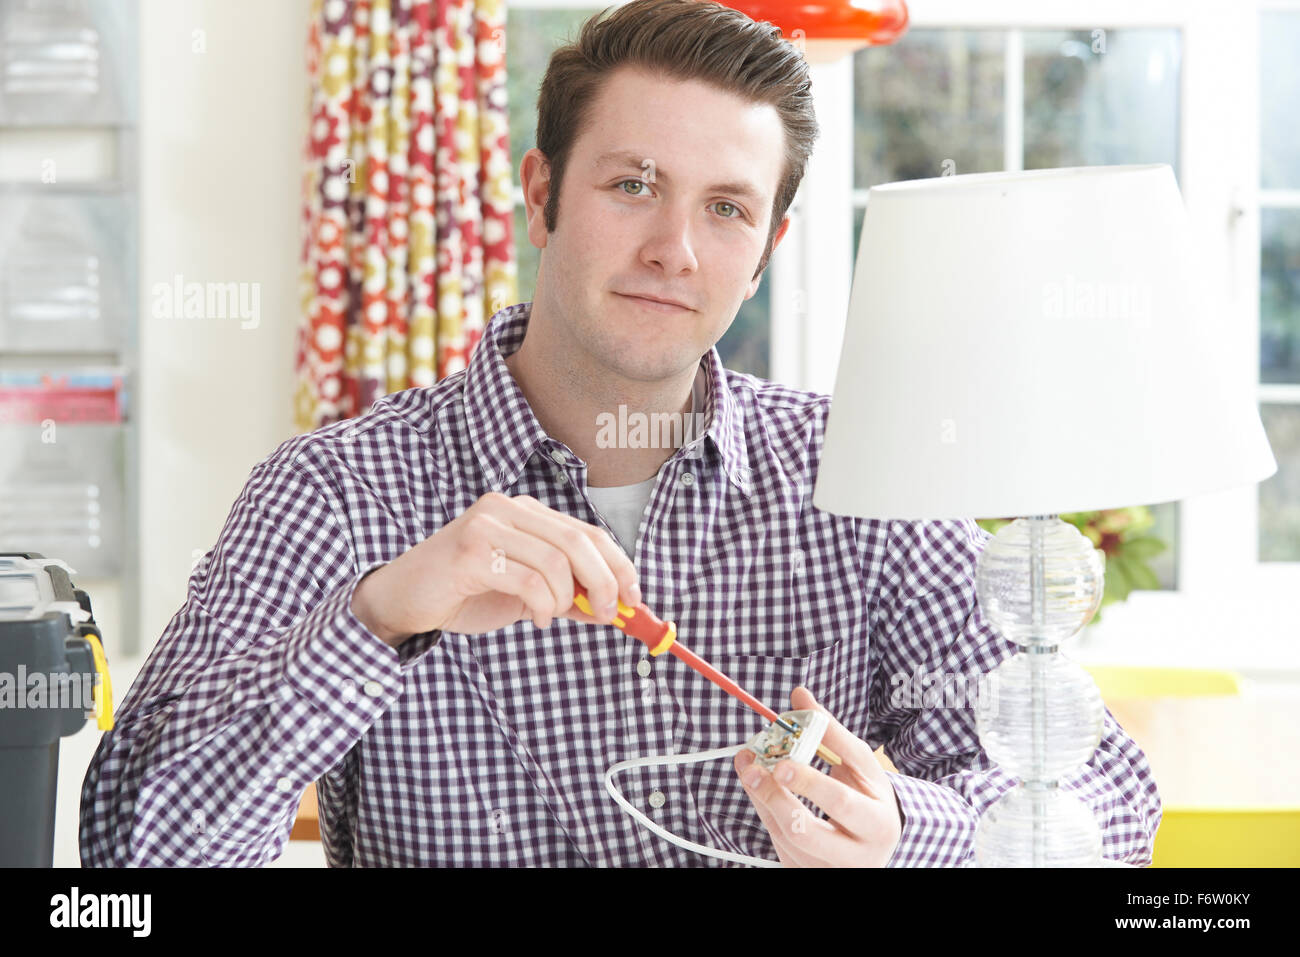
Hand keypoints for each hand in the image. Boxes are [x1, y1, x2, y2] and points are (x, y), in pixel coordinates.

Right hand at [350, 492, 640, 644]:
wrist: (402, 600)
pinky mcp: (471, 552)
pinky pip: (529, 580)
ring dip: (567, 600)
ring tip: (551, 616)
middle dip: (605, 582)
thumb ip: (567, 594)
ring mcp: (487, 526)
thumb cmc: (463, 593)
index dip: (619, 564)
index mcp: (525, 512)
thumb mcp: (524, 593)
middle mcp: (508, 509)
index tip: (635, 598)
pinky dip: (543, 606)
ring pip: (557, 561)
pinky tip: (533, 617)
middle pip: (580, 540)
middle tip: (610, 615)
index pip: (588, 531)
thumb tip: (615, 608)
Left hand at [734, 686, 902, 866]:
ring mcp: (831, 869)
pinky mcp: (809, 873)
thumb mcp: (860, 763)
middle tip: (754, 771)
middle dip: (775, 799)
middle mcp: (857, 855)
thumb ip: (830, 731)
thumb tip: (800, 696)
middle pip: (807, 833)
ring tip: (750, 773)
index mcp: (878, 822)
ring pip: (787, 843)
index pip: (842, 803)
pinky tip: (763, 794)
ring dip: (763, 804)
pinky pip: (780, 850)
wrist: (878, 841)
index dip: (809, 783)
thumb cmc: (868, 796)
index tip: (781, 762)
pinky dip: (767, 818)